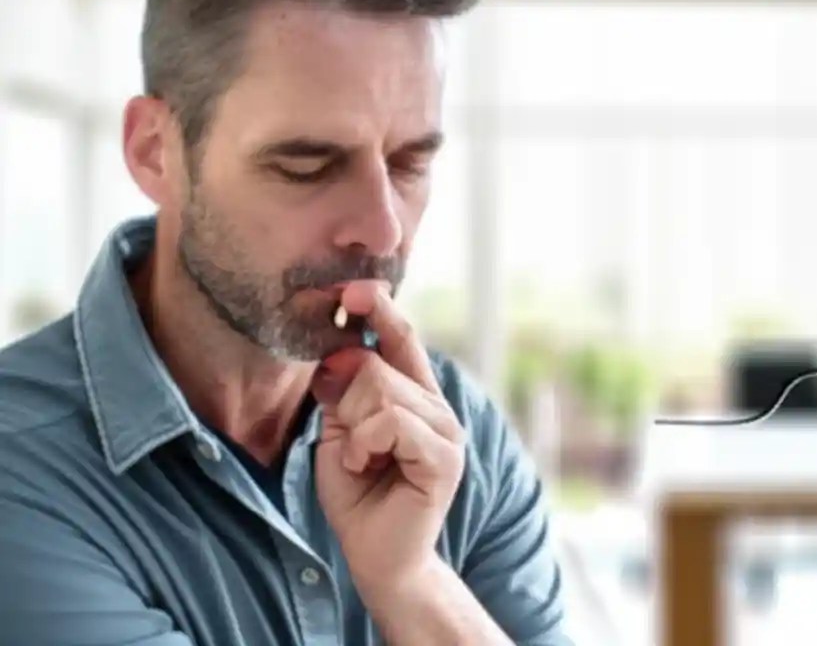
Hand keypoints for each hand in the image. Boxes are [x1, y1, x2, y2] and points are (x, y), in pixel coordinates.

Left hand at [311, 280, 465, 604]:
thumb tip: (339, 350)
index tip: (353, 289)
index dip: (379, 309)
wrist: (378, 559)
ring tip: (360, 460)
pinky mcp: (443, 456)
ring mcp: (446, 430)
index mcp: (417, 397)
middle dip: (346, 399)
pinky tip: (365, 466)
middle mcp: (438, 407)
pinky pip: (390, 422)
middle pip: (378, 364)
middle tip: (348, 441)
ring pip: (381, 391)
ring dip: (353, 428)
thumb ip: (343, 393)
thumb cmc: (359, 498)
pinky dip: (363, 444)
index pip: (403, 338)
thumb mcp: (339, 434)